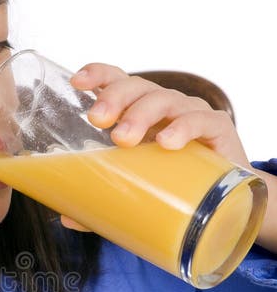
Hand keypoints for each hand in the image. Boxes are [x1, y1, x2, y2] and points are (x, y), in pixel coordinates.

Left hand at [60, 63, 276, 251]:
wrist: (225, 203)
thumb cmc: (172, 185)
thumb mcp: (134, 188)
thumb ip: (102, 200)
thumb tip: (66, 217)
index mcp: (139, 112)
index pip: (118, 80)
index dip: (99, 75)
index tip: (77, 83)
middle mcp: (164, 106)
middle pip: (137, 87)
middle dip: (114, 98)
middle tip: (97, 120)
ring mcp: (191, 113)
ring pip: (164, 99)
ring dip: (141, 115)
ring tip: (123, 139)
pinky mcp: (218, 128)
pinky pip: (201, 120)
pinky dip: (182, 127)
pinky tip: (166, 142)